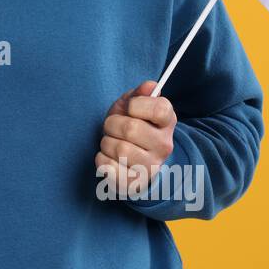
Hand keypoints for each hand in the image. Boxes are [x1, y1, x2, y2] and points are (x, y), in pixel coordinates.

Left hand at [95, 80, 176, 196]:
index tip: (130, 108)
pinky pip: (107, 167)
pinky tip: (109, 158)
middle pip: (131, 129)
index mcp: (167, 122)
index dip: (138, 105)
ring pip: (118, 148)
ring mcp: (151, 166)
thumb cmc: (131, 126)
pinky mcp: (134, 183)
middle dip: (112, 124)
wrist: (132, 161)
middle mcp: (164, 145)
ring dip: (106, 142)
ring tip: (111, 143)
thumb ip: (140, 93)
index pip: (160, 109)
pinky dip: (101, 159)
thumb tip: (149, 86)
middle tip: (112, 127)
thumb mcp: (134, 106)